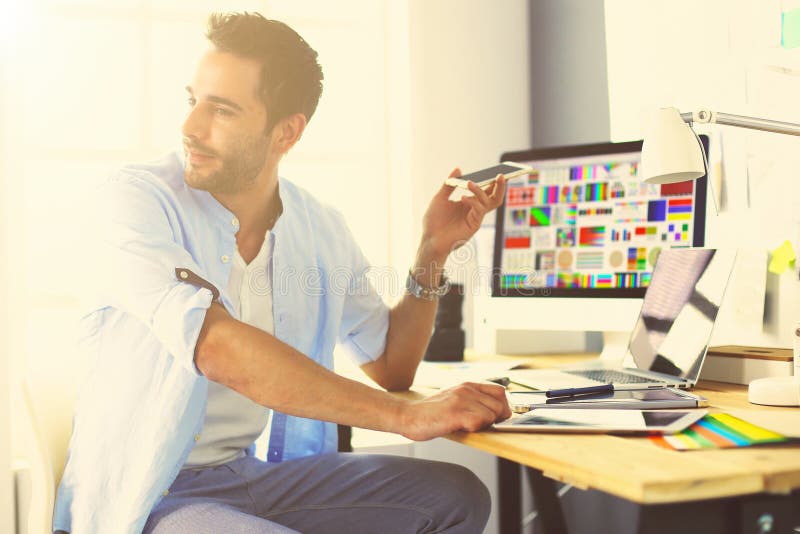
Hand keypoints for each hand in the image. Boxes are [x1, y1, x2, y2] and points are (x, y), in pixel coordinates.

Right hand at [397, 382, 511, 440]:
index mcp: (468, 385)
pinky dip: (474, 429)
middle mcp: (466, 389)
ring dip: (484, 425)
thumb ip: (474, 401)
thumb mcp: (455, 399)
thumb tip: (499, 411)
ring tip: (467, 426)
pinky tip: (461, 428)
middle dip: (496, 420)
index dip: (502, 407)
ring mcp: (461, 400)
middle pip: (501, 406)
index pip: (501, 392)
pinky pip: (479, 423)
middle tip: (481, 425)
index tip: (495, 417)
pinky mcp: (455, 413)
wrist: (408, 415)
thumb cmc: (432, 412)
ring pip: (492, 416)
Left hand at [421, 169, 506, 257]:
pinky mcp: (474, 225)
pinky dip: (472, 201)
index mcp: (469, 202)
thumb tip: (458, 169)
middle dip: (500, 186)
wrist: (429, 238)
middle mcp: (475, 209)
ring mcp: (476, 217)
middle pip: (495, 196)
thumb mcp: (440, 198)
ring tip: (469, 183)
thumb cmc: (434, 221)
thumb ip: (449, 184)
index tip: (499, 169)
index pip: (486, 190)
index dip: (494, 180)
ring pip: (489, 202)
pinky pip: (479, 210)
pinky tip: (462, 198)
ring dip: (480, 191)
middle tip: (501, 174)